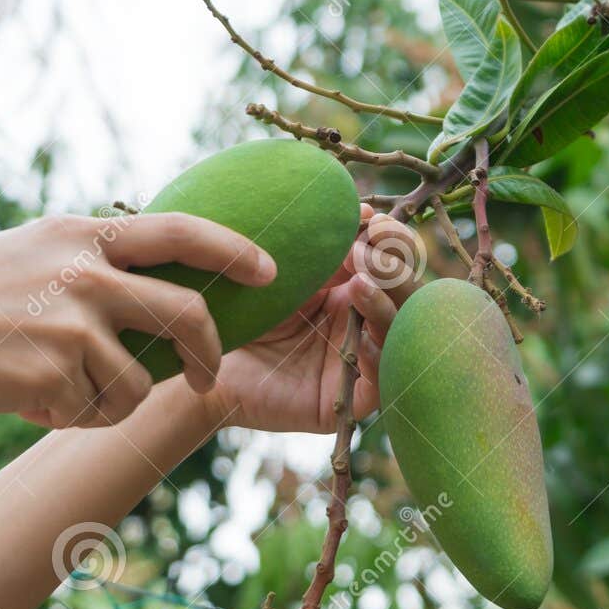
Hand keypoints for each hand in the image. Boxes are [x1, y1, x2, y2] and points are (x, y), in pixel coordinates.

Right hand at [0, 212, 276, 427]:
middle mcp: (84, 272)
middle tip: (209, 379)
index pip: (182, 231)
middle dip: (210, 354)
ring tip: (69, 394)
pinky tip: (31, 400)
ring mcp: (69, 321)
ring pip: (140, 381)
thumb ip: (97, 258)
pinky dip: (72, 417)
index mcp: (85, 235)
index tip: (270, 270)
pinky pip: (93, 410)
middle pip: (188, 315)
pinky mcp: (50, 371)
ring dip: (115, 402)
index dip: (234, 250)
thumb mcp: (37, 249)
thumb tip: (161, 281)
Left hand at [206, 206, 423, 432]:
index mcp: (350, 291)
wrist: (201, 360)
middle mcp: (362, 324)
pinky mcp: (352, 398)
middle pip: (407, 291)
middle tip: (369, 242)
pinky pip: (383, 376)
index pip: (393, 261)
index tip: (371, 220)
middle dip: (396, 261)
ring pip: (401, 328)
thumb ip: (319, 247)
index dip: (391, 239)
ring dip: (388, 296)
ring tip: (360, 277)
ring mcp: (360, 359)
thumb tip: (363, 210)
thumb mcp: (284, 272)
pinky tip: (360, 319)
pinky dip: (378, 346)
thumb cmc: (239, 311)